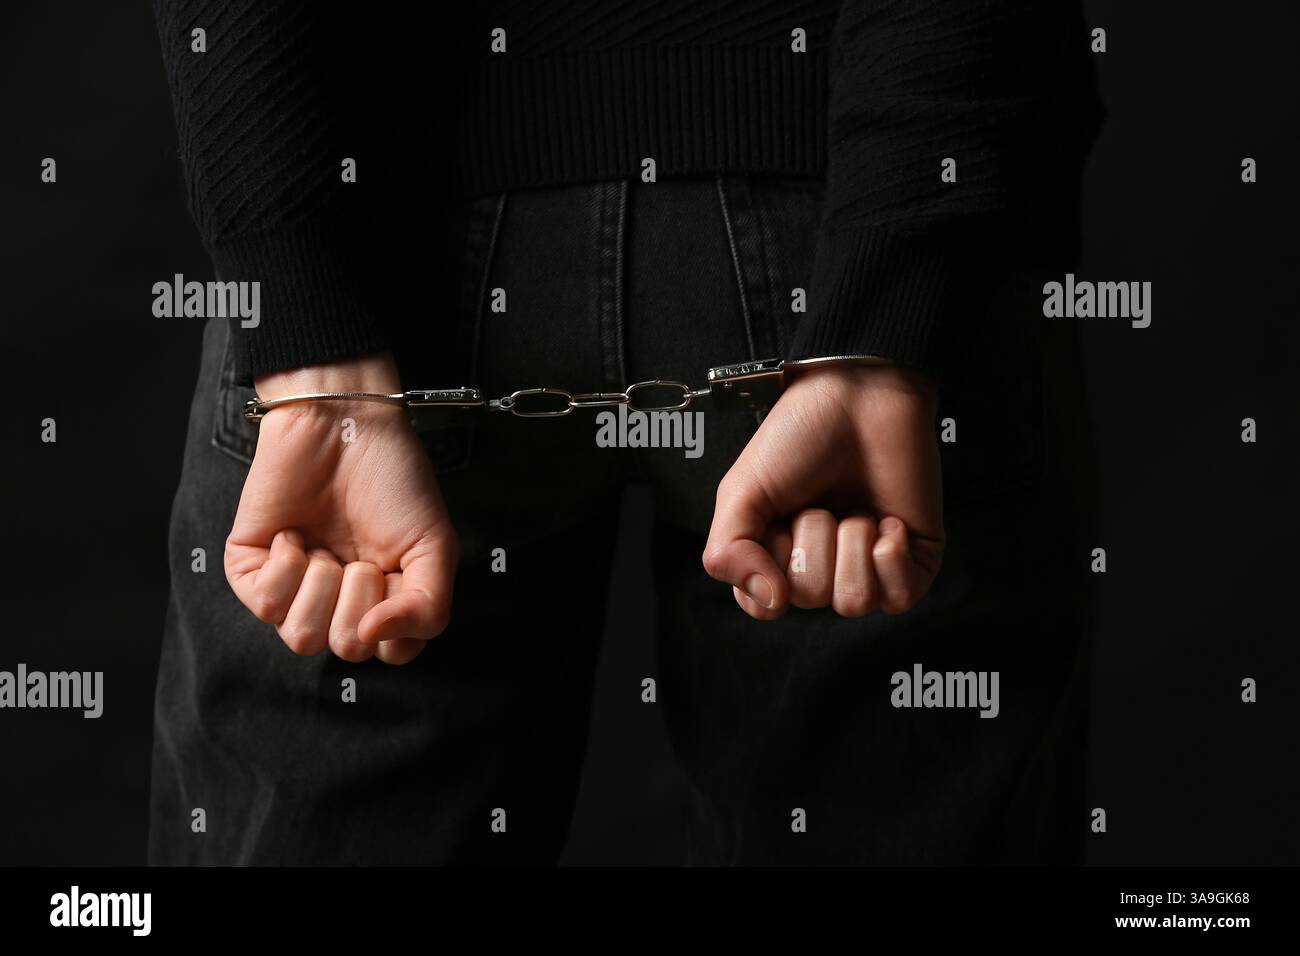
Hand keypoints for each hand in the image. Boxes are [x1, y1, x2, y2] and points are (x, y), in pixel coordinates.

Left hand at [224, 353, 457, 663]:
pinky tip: (295, 535)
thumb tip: (374, 640)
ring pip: (301, 638)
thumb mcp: (434, 547)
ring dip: (322, 586)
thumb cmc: (392, 478)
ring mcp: (294, 588)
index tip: (395, 573)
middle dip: (358, 595)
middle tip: (360, 553)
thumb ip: (427, 609)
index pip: (390, 653)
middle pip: (344, 648)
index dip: (396, 622)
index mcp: (384, 600)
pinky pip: (264, 604)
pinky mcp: (252, 569)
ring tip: (326, 546)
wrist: (343, 423)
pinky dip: (286, 565)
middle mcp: (338, 602)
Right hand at [703, 362, 943, 619]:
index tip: (774, 521)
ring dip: (851, 544)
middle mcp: (821, 568)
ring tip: (854, 507)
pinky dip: (891, 556)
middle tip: (818, 501)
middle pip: (808, 597)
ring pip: (853, 601)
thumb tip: (771, 602)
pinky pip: (898, 596)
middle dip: (812, 538)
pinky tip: (887, 521)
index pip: (763, 604)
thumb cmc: (800, 437)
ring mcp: (867, 568)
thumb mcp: (741, 493)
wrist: (861, 397)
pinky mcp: (913, 562)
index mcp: (774, 557)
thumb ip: (728, 553)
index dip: (766, 565)